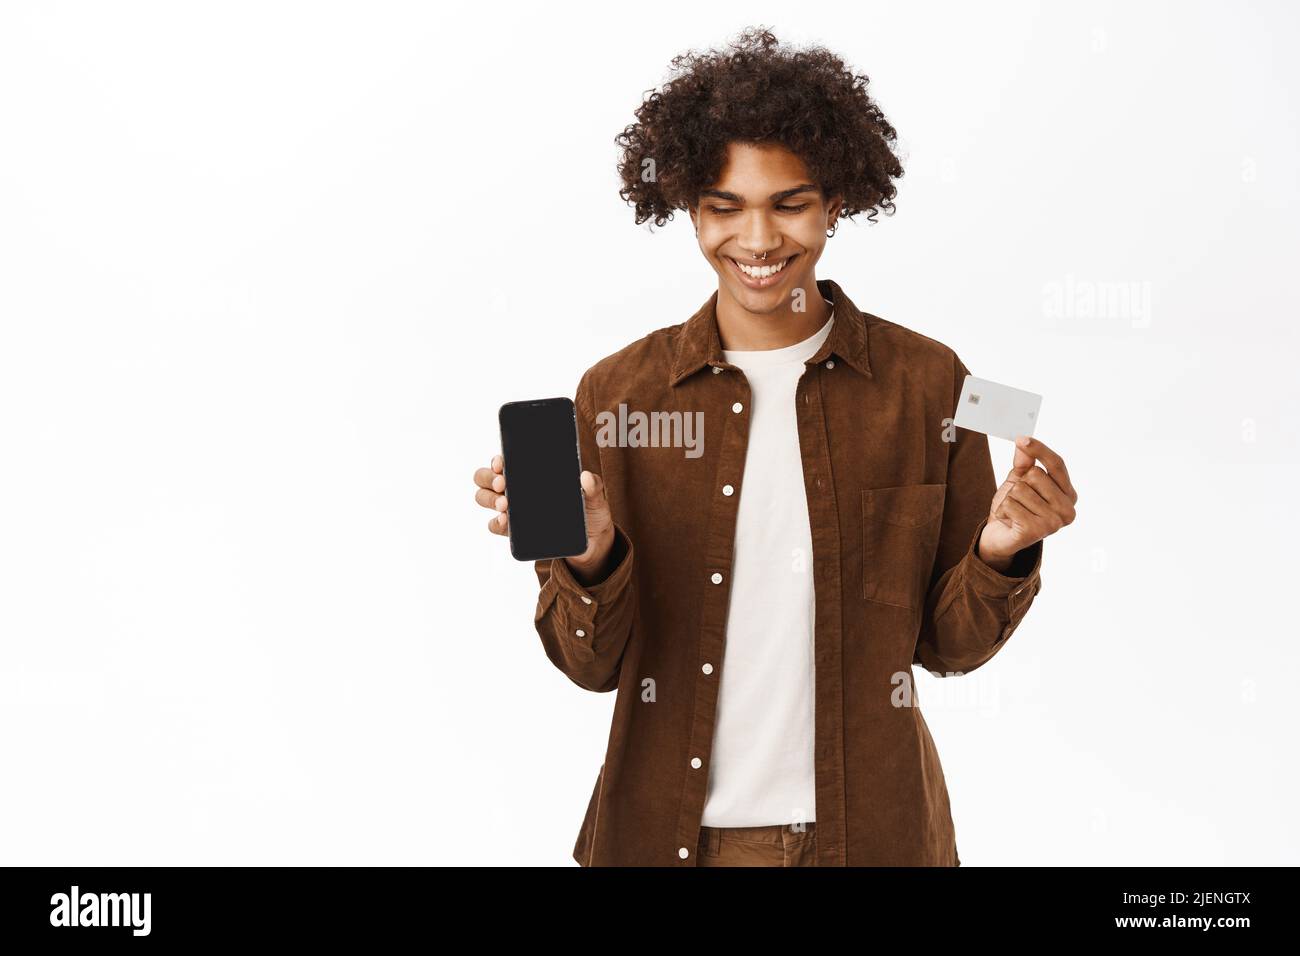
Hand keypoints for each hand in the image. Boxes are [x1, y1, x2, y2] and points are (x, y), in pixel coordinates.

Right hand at [473, 454, 616, 581]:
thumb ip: (594, 486)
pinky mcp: (516, 532)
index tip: (502, 462)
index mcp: (531, 474)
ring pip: (485, 498)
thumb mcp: (595, 498)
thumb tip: (585, 477)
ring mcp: (514, 510)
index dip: (497, 460)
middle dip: (489, 478)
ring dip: (489, 499)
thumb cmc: (589, 512)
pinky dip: (496, 523)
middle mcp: (517, 489)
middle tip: (503, 484)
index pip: (505, 462)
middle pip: (486, 478)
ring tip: (504, 504)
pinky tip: (504, 521)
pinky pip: (495, 526)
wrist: (592, 542)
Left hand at [978, 435, 1076, 569]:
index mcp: (1069, 494)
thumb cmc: (1015, 507)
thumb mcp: (1019, 480)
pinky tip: (1008, 520)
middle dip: (1019, 484)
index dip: (1040, 450)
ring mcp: (1053, 523)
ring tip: (1013, 512)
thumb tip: (1024, 443)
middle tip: (1018, 500)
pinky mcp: (1035, 532)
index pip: (1057, 465)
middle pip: (1036, 475)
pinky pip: (1010, 504)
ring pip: (1020, 489)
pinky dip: (1003, 509)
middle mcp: (1067, 509)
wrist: (1000, 537)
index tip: (1022, 439)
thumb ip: (1025, 462)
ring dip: (1009, 498)